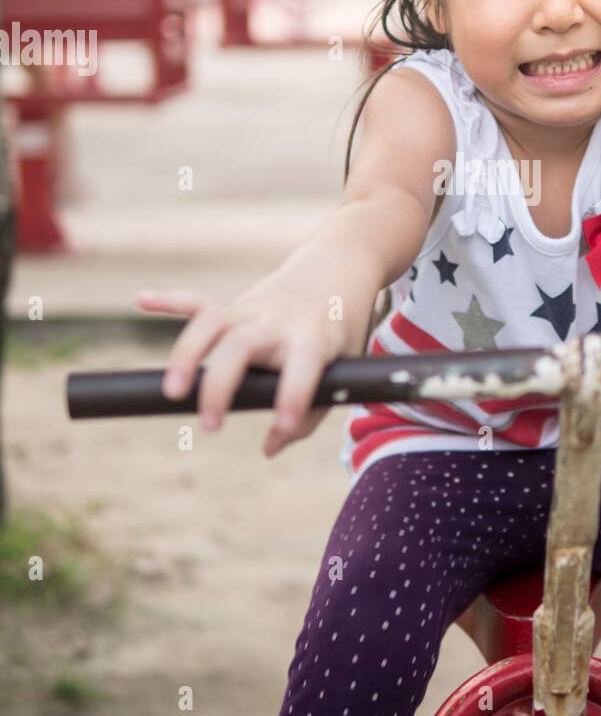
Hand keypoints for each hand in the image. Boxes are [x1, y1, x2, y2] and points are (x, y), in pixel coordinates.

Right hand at [136, 270, 353, 458]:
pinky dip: (170, 300)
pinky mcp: (234, 304)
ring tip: (171, 391)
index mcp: (314, 338)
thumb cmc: (341, 331)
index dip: (293, 398)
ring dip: (187, 353)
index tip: (280, 429)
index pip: (303, 367)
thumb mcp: (343, 369)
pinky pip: (198, 300)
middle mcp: (278, 322)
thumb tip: (269, 448)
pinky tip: (141, 300)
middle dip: (221, 385)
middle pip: (241, 346)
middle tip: (210, 426)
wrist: (340, 268)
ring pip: (211, 322)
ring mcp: (252, 310)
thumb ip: (312, 412)